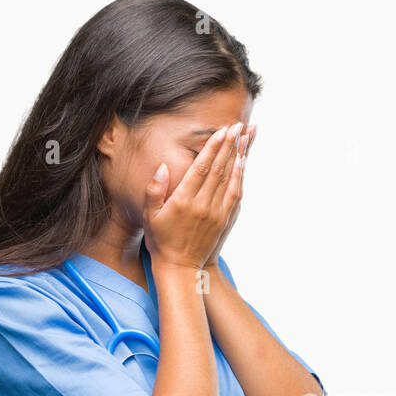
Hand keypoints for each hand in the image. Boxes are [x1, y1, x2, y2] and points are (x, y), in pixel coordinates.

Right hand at [141, 122, 245, 271]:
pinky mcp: (225, 220)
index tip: (221, 131)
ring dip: (239, 157)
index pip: (202, 168)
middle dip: (229, 146)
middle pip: (220, 170)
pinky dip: (240, 176)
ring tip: (246, 138)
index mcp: (184, 201)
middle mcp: (204, 206)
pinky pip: (236, 194)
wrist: (181, 269)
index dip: (213, 148)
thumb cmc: (161, 241)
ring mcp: (217, 213)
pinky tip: (243, 163)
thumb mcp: (149, 216)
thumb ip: (154, 190)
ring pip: (231, 180)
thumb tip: (162, 166)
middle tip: (238, 126)